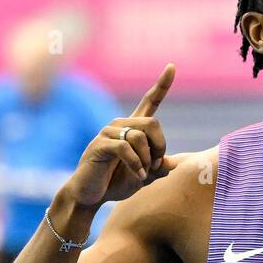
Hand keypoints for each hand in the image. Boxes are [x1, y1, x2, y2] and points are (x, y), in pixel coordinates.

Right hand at [62, 64, 176, 207]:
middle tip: (155, 166)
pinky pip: (126, 148)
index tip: (172, 66)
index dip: (162, 85)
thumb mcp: (143, 178)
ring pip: (140, 137)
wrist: (89, 195)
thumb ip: (158, 170)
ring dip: (148, 160)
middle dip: (160, 147)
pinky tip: (138, 175)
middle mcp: (120, 126)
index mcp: (133, 129)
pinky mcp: (100, 145)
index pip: (150, 101)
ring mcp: (108, 133)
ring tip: (142, 174)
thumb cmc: (114, 184)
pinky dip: (137, 164)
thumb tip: (174, 164)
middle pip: (153, 123)